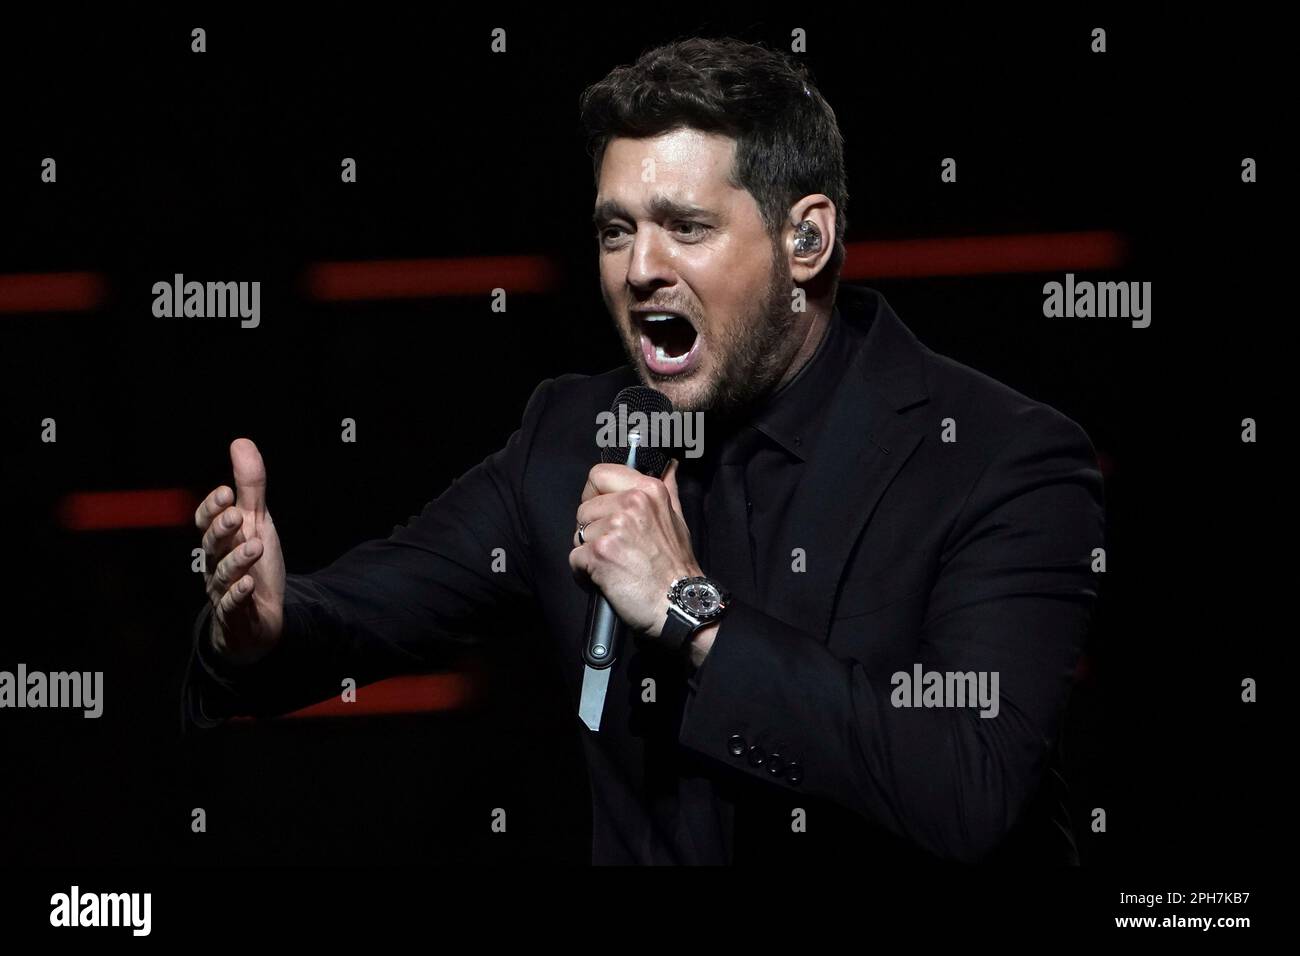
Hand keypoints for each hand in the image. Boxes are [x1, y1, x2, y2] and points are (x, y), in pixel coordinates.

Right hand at [194, 438, 285, 665]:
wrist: (259, 619)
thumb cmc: (254, 565)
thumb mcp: (257, 522)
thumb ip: (250, 486)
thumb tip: (241, 442)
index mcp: (219, 541)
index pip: (206, 521)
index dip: (213, 508)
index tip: (227, 492)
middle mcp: (216, 563)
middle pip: (211, 545)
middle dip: (221, 529)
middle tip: (236, 515)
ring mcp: (224, 590)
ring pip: (223, 574)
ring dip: (237, 560)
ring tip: (254, 546)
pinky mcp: (237, 615)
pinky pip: (233, 606)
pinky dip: (239, 596)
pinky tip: (249, 585)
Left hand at [569, 459, 700, 637]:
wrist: (679, 603)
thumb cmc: (676, 565)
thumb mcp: (677, 517)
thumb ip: (667, 487)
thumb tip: (668, 464)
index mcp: (648, 490)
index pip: (598, 474)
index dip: (594, 494)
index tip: (601, 511)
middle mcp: (631, 503)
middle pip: (584, 508)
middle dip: (592, 530)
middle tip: (615, 548)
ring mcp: (614, 527)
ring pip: (578, 534)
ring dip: (589, 552)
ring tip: (614, 565)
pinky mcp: (600, 553)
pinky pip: (575, 558)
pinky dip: (585, 573)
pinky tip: (606, 579)